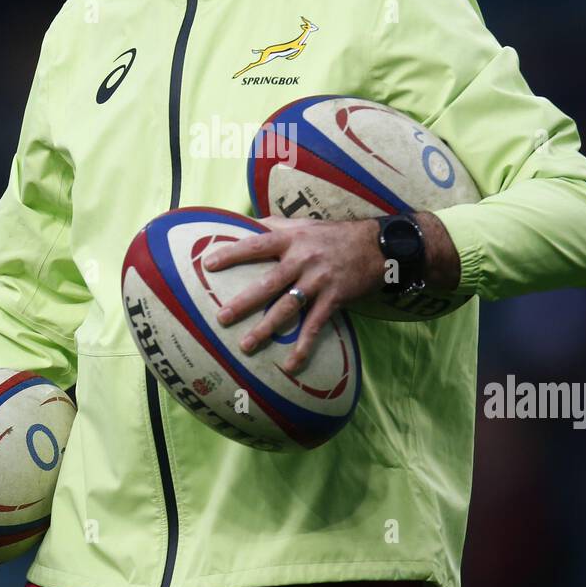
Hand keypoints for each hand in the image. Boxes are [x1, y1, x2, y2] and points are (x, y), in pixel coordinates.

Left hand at [205, 216, 382, 372]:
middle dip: (244, 302)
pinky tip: (291, 365)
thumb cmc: (334, 234)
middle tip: (222, 317)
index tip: (208, 265)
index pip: (256, 245)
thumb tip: (246, 221)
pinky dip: (303, 346)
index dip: (232, 253)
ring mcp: (319, 280)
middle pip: (269, 282)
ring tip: (246, 345)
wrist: (377, 245)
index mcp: (292, 239)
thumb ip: (276, 224)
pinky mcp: (334, 298)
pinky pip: (315, 326)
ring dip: (267, 328)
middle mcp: (303, 259)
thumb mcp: (305, 224)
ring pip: (288, 308)